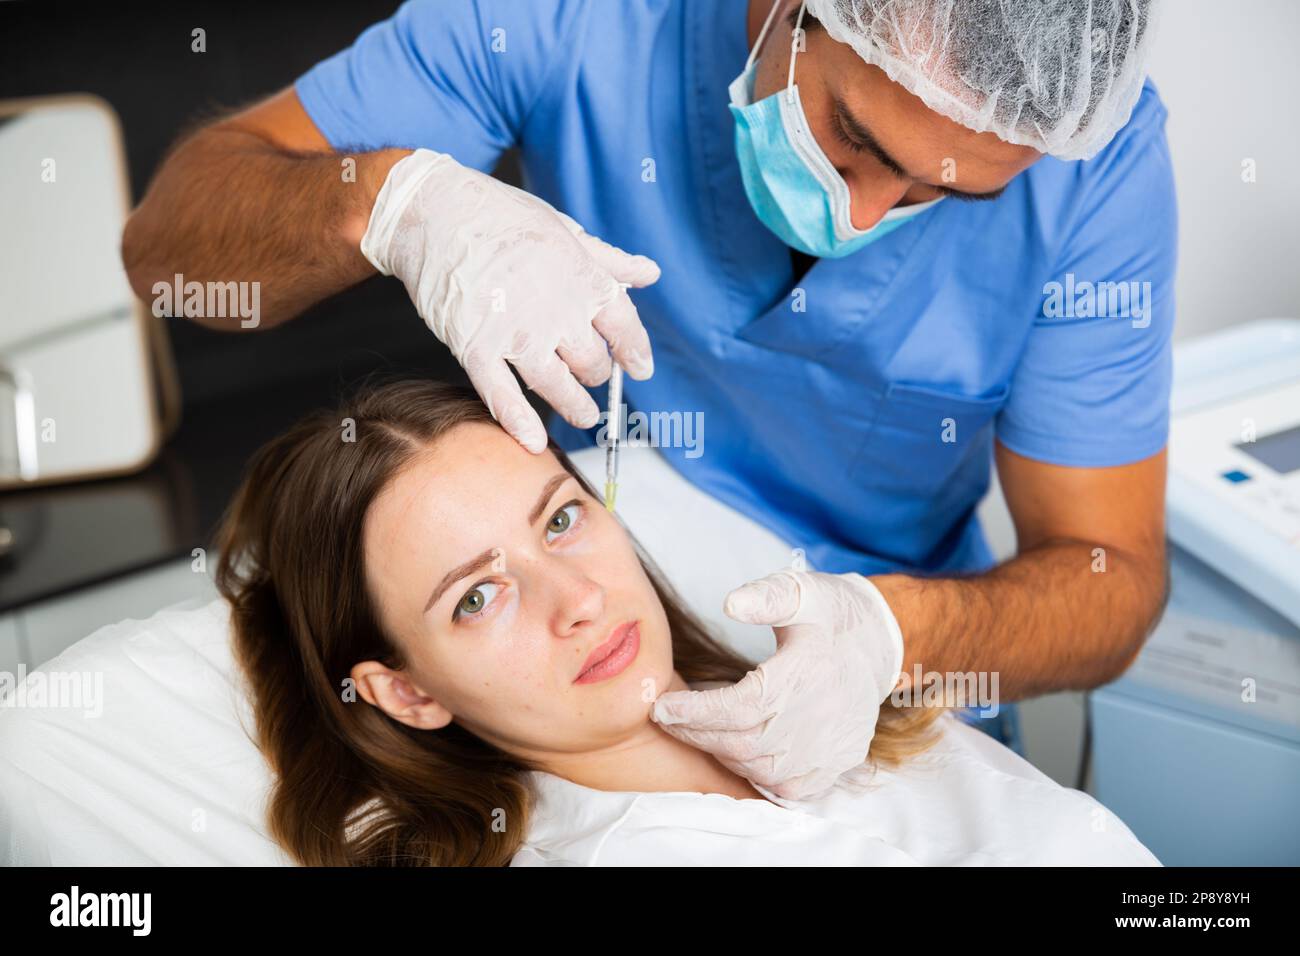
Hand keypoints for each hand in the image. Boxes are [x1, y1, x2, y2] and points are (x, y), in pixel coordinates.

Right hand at [360, 148, 660, 452]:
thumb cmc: (498, 215)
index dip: (635, 351)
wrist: (432, 211)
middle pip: (592, 362)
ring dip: (575, 406)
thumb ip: (608, 260)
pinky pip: (503, 397)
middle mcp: (555, 311)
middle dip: (598, 374)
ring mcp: (515, 334)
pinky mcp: (476, 349)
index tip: (640, 366)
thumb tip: (649, 273)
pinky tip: (533, 440)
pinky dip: (520, 422)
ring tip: (584, 414)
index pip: (624, 327)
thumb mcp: (565, 228)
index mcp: (581, 278)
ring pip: (557, 386)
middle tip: (595, 377)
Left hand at [652, 570, 904, 799]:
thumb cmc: (833, 614)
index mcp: (807, 674)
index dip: (696, 712)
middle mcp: (821, 717)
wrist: (882, 642)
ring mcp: (832, 746)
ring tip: (695, 732)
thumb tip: (730, 604)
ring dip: (722, 754)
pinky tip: (736, 754)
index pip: (739, 706)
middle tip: (668, 720)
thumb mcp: (802, 591)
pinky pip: (791, 788)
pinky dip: (758, 777)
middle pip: (744, 743)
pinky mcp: (839, 761)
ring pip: (763, 769)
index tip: (662, 706)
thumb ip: (767, 595)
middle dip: (697, 734)